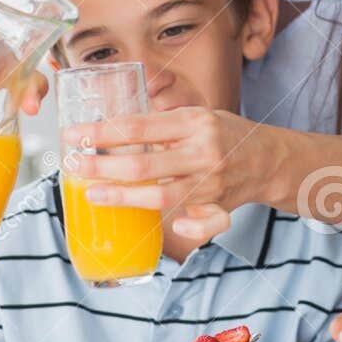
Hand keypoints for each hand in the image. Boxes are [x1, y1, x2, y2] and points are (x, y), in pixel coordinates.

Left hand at [61, 108, 262, 242]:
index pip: (139, 127)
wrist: (268, 158)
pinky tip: (171, 224)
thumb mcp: (197, 115)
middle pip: (144, 164)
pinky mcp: (221, 205)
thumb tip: (111, 128)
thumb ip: (161, 122)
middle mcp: (204, 152)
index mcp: (195, 123)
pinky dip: (190, 225)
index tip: (74, 135)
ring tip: (93, 194)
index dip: (102, 132)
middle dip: (102, 166)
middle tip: (73, 166)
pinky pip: (206, 222)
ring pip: (162, 195)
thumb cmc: (224, 134)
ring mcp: (213, 181)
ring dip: (124, 197)